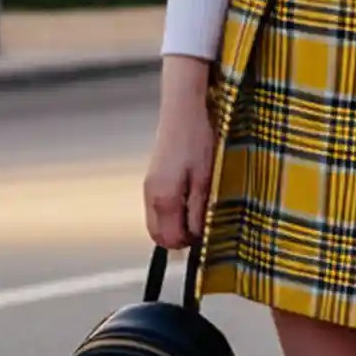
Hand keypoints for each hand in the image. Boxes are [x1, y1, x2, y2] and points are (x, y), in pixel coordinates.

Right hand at [144, 56, 215, 248]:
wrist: (183, 111)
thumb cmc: (197, 141)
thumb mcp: (206, 179)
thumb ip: (199, 210)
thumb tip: (198, 235)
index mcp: (164, 198)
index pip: (170, 240)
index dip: (189, 243)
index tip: (206, 235)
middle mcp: (150, 195)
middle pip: (158, 236)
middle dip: (179, 238)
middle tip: (202, 226)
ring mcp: (148, 187)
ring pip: (157, 222)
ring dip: (175, 225)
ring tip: (197, 210)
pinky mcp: (152, 179)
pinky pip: (157, 209)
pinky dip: (171, 213)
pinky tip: (188, 198)